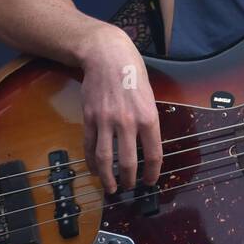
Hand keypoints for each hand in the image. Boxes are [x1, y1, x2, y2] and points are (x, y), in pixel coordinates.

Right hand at [78, 25, 162, 194]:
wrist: (107, 56)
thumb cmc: (132, 72)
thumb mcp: (150, 95)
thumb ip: (148, 119)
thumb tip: (146, 143)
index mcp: (148, 116)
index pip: (154, 153)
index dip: (153, 172)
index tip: (151, 180)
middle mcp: (128, 121)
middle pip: (128, 161)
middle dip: (129, 179)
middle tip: (129, 187)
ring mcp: (106, 121)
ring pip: (105, 158)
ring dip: (108, 177)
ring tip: (111, 187)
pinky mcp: (89, 118)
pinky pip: (89, 146)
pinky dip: (91, 162)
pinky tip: (95, 169)